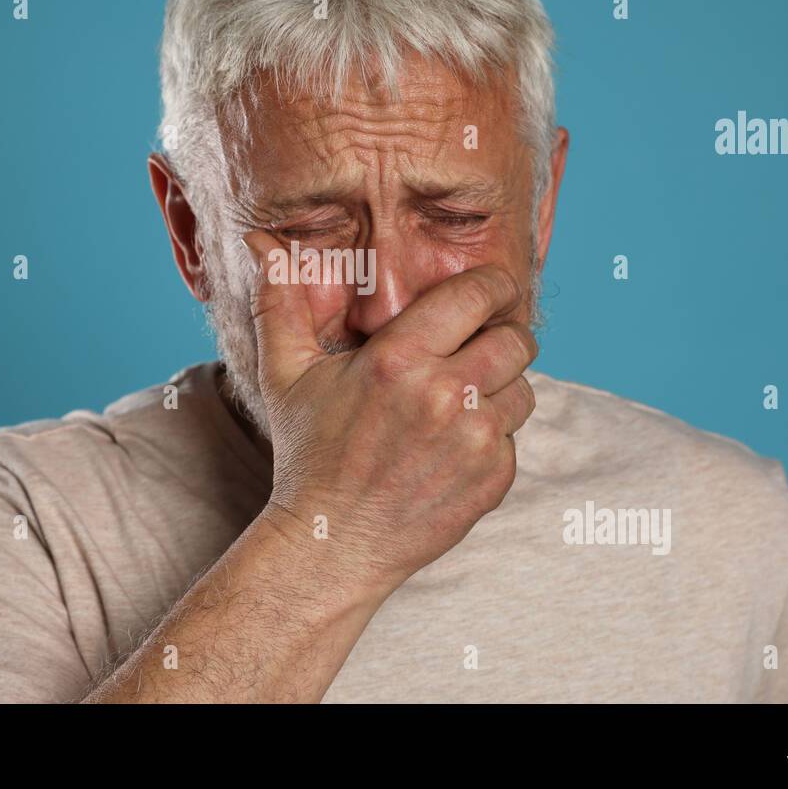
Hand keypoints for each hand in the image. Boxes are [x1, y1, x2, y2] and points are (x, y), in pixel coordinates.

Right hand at [241, 232, 537, 596]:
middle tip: (484, 343)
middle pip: (517, 340)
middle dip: (506, 335)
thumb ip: (280, 303)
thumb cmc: (308, 453)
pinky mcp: (493, 480)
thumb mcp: (285, 375)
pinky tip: (453, 446)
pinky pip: (514, 439)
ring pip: (523, 390)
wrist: (332, 543)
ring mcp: (475, 442)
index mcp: (399, 360)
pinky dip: (493, 437)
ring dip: (501, 388)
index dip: (494, 286)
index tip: (493, 290)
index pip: (478, 295)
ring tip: (461, 399)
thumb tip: (263, 246)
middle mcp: (444, 396)